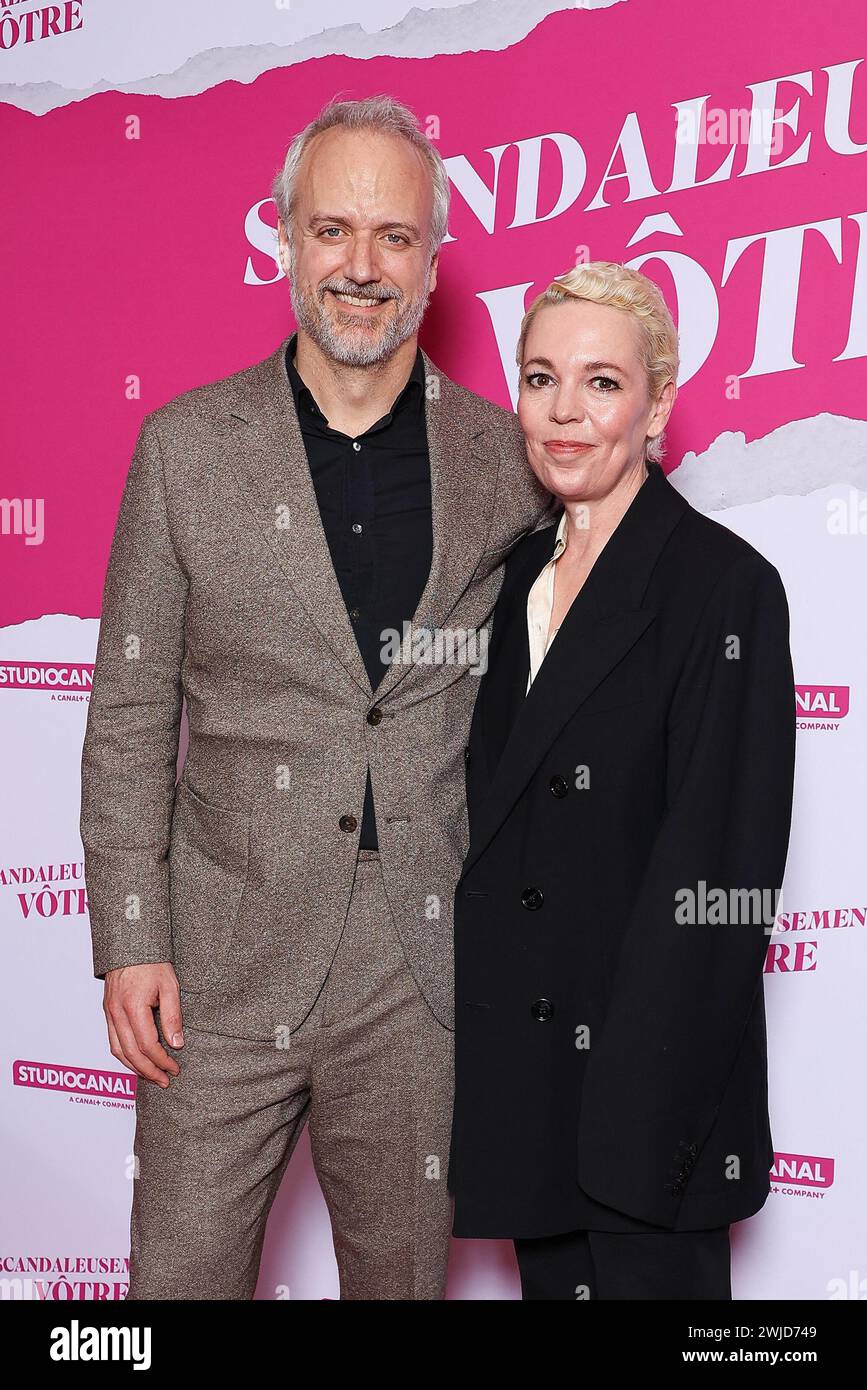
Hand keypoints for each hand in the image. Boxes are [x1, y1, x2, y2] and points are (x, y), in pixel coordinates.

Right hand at [103, 963, 183, 1086]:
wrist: (130, 945)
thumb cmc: (152, 963)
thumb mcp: (170, 986)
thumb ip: (172, 1016)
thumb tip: (176, 1044)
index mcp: (133, 1007)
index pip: (147, 1045)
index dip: (162, 1061)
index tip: (174, 1068)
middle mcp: (117, 1013)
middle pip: (131, 1054)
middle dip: (149, 1071)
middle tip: (164, 1080)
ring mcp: (109, 1013)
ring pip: (118, 1051)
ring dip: (135, 1068)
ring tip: (152, 1076)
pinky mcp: (108, 1012)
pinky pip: (113, 1041)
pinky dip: (124, 1056)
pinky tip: (137, 1061)